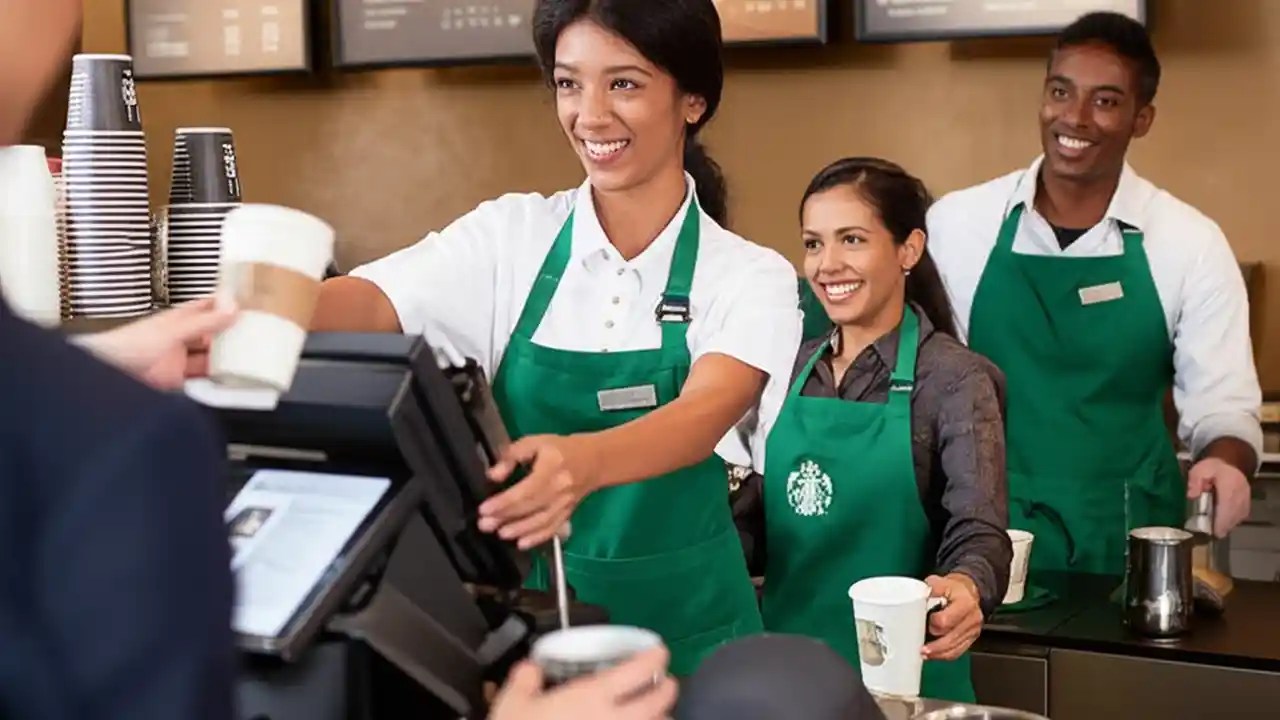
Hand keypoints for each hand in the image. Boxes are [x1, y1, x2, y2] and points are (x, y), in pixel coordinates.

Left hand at [79, 296, 236, 390]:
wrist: (105, 373)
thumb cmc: (128, 344)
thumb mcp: (174, 330)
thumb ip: (205, 322)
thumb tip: (233, 308)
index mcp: (178, 320)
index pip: (208, 308)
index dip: (227, 307)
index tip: (250, 308)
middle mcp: (180, 338)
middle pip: (213, 336)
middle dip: (232, 337)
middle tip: (258, 338)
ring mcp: (178, 360)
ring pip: (209, 358)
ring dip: (225, 361)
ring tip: (248, 362)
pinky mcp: (176, 381)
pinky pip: (201, 380)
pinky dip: (215, 382)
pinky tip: (228, 382)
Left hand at [479, 434, 600, 549]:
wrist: (595, 460)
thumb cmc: (560, 449)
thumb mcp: (535, 442)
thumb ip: (512, 456)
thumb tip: (493, 475)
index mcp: (552, 467)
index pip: (526, 489)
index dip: (504, 501)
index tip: (484, 509)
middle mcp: (560, 488)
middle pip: (531, 506)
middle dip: (506, 517)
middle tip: (484, 524)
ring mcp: (566, 503)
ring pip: (542, 521)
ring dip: (519, 530)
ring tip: (500, 534)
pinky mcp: (568, 514)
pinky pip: (552, 529)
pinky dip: (537, 538)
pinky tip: (521, 544)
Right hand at [488, 647, 675, 719]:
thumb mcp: (511, 704)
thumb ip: (524, 680)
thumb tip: (531, 669)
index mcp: (593, 697)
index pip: (637, 670)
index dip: (655, 657)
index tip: (659, 652)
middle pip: (659, 702)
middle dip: (668, 688)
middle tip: (665, 682)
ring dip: (660, 719)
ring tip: (653, 715)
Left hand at [922, 573, 983, 660]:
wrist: (968, 592)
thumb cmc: (953, 588)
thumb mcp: (941, 582)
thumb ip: (930, 589)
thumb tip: (918, 596)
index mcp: (965, 603)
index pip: (945, 620)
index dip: (933, 623)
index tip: (924, 621)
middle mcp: (972, 619)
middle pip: (950, 638)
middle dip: (934, 644)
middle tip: (920, 647)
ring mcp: (972, 631)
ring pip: (954, 648)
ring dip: (937, 653)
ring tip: (924, 654)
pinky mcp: (970, 639)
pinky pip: (957, 652)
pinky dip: (944, 655)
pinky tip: (933, 655)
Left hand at [1187, 457, 1250, 536]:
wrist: (1228, 462)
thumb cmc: (1211, 468)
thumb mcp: (1198, 470)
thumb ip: (1194, 482)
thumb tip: (1191, 495)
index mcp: (1228, 484)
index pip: (1227, 506)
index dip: (1222, 520)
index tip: (1216, 532)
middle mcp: (1240, 492)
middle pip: (1234, 514)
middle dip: (1223, 526)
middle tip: (1213, 534)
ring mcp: (1246, 496)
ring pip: (1239, 516)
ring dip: (1228, 524)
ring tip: (1217, 530)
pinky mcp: (1247, 500)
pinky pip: (1242, 513)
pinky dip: (1234, 520)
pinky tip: (1224, 523)